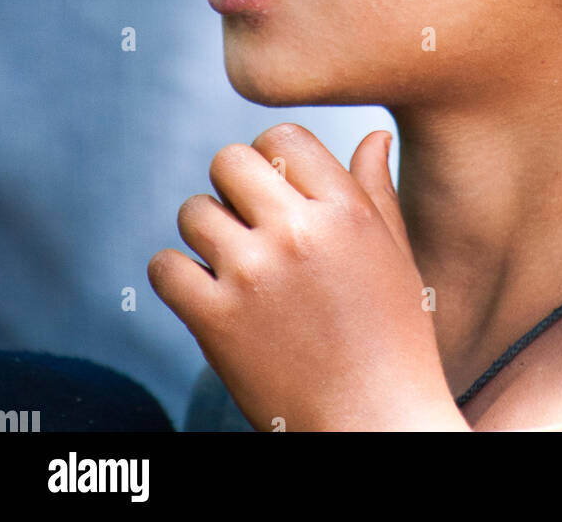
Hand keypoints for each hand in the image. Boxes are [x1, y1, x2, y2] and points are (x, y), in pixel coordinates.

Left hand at [148, 123, 469, 431]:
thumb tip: (374, 134)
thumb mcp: (397, 256)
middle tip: (249, 224)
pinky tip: (205, 295)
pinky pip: (164, 268)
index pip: (282, 136)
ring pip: (193, 211)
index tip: (277, 191)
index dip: (272, 157)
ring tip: (233, 265)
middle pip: (229, 161)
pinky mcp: (216, 321)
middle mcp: (298, 232)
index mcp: (345, 210)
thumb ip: (377, 190)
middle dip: (233, 187)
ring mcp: (254, 276)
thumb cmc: (394, 340)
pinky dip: (176, 278)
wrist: (374, 425)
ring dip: (206, 233)